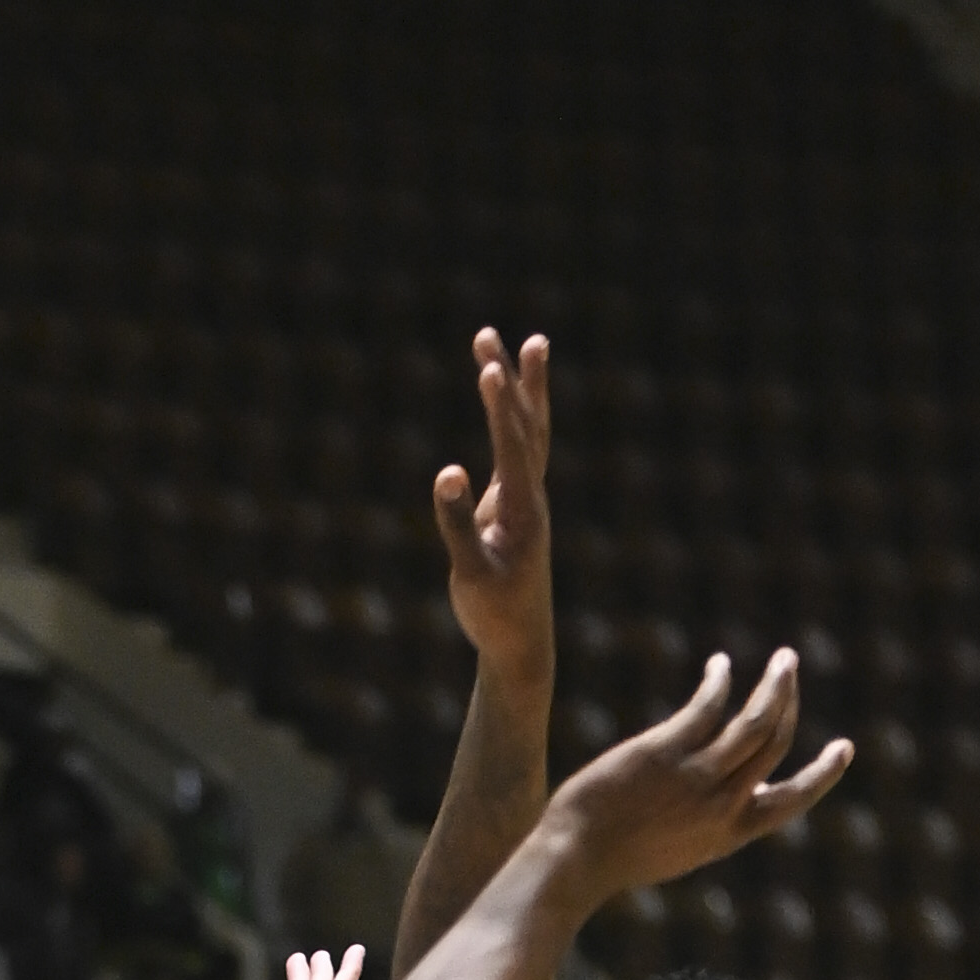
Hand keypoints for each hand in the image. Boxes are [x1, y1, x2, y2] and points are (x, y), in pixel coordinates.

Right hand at [436, 330, 552, 689]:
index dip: (500, 408)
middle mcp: (532, 496)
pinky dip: (516, 418)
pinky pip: (522, 450)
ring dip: (525, 388)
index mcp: (522, 509)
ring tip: (526, 344)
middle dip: (510, 379)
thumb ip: (457, 524)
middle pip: (526, 425)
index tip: (488, 369)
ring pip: (532, 432)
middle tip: (490, 337)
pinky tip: (506, 403)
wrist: (521, 643)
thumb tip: (447, 473)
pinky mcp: (517, 507)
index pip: (513, 446)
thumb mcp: (470, 574)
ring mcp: (528, 499)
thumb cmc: (494, 613)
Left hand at [545, 649, 851, 907]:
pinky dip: (720, 681)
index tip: (843, 748)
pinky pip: (709, 705)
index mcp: (728, 834)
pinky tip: (719, 666)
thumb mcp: (673, 852)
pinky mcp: (667, 751)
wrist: (574, 861)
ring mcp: (697, 777)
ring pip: (756, 721)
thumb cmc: (613, 859)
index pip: (790, 801)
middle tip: (789, 670)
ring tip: (783, 659)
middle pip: (776, 744)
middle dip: (789, 703)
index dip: (823, 774)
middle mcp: (722, 805)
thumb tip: (722, 799)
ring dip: (775, 685)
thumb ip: (704, 825)